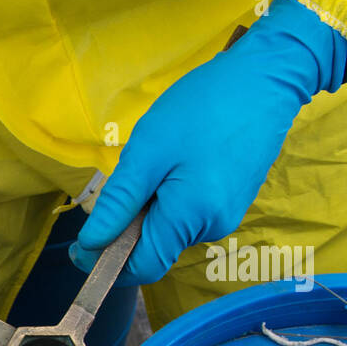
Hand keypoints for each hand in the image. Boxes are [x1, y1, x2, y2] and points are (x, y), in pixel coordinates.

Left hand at [70, 0, 346, 285]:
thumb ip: (119, 204)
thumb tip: (91, 245)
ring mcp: (226, 215)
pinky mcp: (232, 201)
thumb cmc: (202, 108)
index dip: (106, 263)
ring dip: (149, 208)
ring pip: (169, 229)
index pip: (142, 268)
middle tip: (127, 177)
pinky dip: (169, 197)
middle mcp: (212, 228)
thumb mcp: (148, 152)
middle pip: (154, 248)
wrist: (266, 77)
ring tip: (159, 160)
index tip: (80, 245)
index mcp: (191, 219)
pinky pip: (187, 212)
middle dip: (128, 226)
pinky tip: (177, 160)